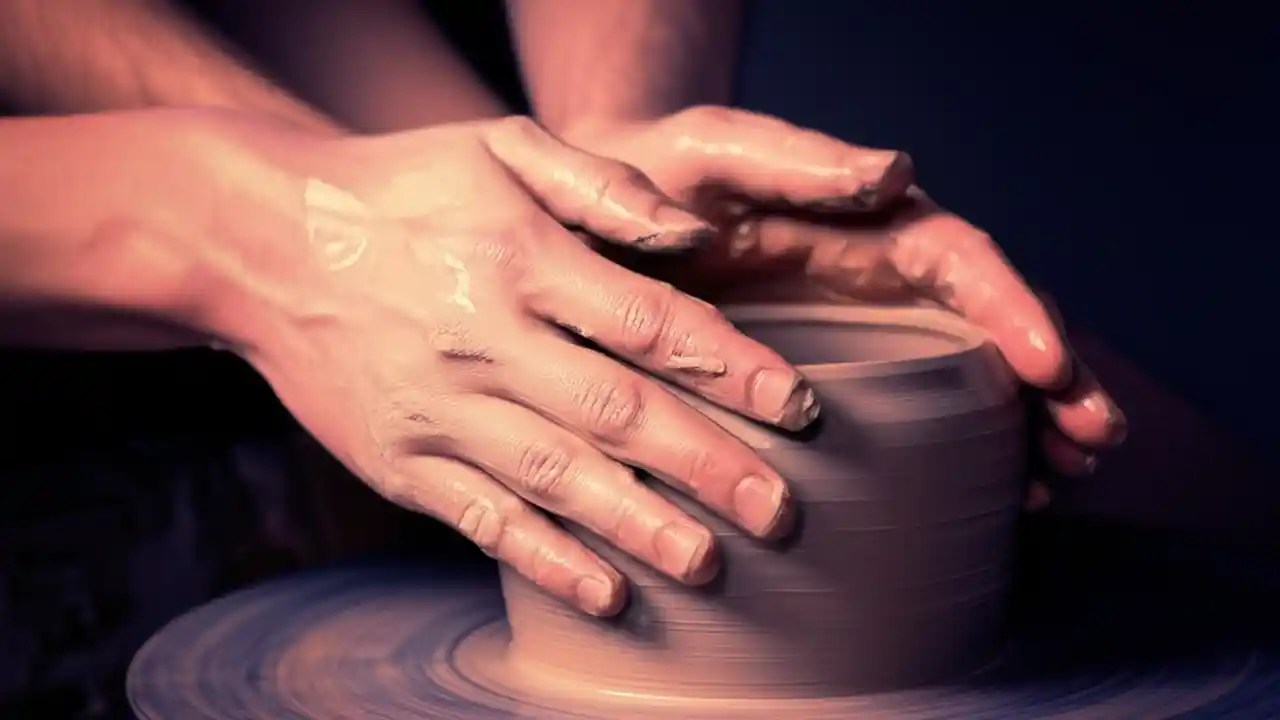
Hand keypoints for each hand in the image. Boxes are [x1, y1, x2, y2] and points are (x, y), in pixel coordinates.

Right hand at [205, 115, 815, 615]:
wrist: (264, 242)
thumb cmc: (404, 192)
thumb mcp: (500, 146)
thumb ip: (603, 185)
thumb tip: (692, 237)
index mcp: (521, 259)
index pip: (651, 323)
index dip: (733, 368)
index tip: (801, 407)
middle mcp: (484, 341)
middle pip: (617, 414)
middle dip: (708, 465)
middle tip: (782, 511)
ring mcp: (439, 411)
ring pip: (557, 479)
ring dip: (639, 527)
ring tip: (711, 564)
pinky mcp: (401, 463)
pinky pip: (483, 521)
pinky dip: (545, 562)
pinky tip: (606, 594)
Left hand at [562, 107, 1126, 502]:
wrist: (576, 221)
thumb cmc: (642, 174)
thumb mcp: (708, 152)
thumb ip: (791, 159)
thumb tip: (895, 170)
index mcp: (854, 219)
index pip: (955, 259)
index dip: (1011, 309)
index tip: (1051, 368)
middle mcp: (867, 277)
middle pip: (982, 326)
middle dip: (1048, 381)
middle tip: (1092, 445)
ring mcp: (847, 331)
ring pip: (959, 377)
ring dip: (1021, 426)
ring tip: (1060, 483)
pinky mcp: (817, 379)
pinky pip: (902, 416)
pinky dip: (957, 453)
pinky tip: (995, 495)